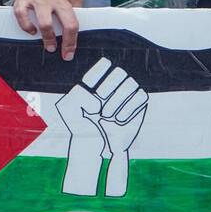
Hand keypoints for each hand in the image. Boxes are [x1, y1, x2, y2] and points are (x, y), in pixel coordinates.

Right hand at [13, 0, 82, 58]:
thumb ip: (74, 1)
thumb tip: (76, 20)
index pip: (78, 16)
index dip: (76, 34)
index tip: (73, 47)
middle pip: (67, 23)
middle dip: (68, 42)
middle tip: (66, 53)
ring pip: (45, 23)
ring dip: (48, 38)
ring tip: (50, 46)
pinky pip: (22, 16)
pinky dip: (26, 26)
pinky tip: (31, 30)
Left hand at [56, 57, 147, 197]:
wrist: (95, 145)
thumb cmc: (81, 127)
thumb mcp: (69, 110)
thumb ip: (76, 96)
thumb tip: (97, 98)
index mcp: (96, 82)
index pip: (103, 66)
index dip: (98, 72)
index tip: (90, 88)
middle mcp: (113, 85)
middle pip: (119, 72)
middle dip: (110, 86)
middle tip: (101, 102)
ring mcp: (127, 94)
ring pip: (130, 84)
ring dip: (118, 100)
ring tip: (106, 116)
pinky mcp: (138, 104)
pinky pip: (141, 96)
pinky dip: (130, 108)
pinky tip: (118, 120)